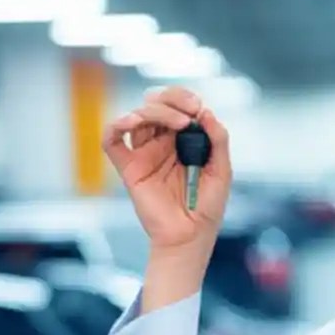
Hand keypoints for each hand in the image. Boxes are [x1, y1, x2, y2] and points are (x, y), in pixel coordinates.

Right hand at [102, 87, 232, 250]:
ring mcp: (144, 154)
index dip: (184, 98)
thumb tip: (206, 112)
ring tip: (176, 123)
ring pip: (138, 116)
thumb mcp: (222, 170)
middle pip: (156, 105)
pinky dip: (117, 124)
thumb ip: (218, 139)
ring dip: (154, 110)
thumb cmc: (207, 206)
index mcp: (183, 140)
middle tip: (188, 113)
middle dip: (171, 100)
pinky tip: (132, 121)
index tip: (198, 107)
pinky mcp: (129, 168)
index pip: (177, 106)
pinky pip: (111, 140)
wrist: (190, 236)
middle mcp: (162, 143)